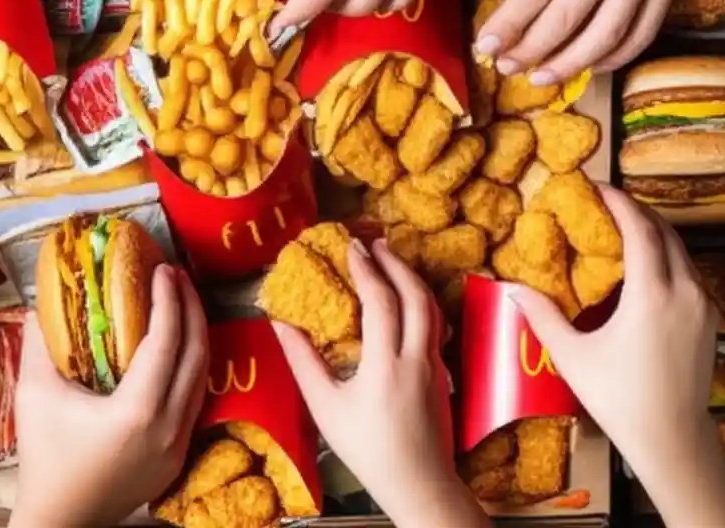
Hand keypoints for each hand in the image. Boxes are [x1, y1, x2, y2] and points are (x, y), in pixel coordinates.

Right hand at [10, 266, 207, 526]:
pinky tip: (177, 347)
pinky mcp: (178, 456)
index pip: (166, 341)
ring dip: (196, 336)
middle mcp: (169, 427)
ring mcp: (178, 445)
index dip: (169, 299)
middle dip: (191, 308)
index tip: (162, 268)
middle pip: (197, 355)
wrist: (61, 519)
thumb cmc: (44, 459)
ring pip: (202, 378)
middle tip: (177, 276)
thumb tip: (41, 304)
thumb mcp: (33, 395)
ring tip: (181, 302)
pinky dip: (190, 366)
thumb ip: (39, 344)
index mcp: (138, 411)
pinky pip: (195, 400)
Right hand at [274, 239, 487, 526]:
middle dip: (394, 263)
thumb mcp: (325, 408)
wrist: (418, 483)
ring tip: (392, 259)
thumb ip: (303, 363)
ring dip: (412, 278)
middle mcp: (416, 358)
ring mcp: (435, 364)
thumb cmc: (367, 450)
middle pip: (414, 296)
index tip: (352, 247)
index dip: (366, 270)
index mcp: (385, 366)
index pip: (381, 303)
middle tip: (375, 242)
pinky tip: (409, 297)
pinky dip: (422, 300)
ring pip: (431, 308)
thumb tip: (281, 325)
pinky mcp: (443, 373)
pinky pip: (436, 324)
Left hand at [475, 0, 724, 83]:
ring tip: (540, 78)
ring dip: (569, 65)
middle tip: (506, 68)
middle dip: (529, 52)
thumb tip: (525, 1)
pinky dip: (615, 57)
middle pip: (565, 21)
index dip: (507, 26)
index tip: (485, 47)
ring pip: (605, 37)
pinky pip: (643, 33)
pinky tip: (591, 65)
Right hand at [509, 186, 724, 526]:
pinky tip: (641, 267)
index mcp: (653, 294)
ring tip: (620, 228)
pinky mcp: (708, 319)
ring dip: (652, 233)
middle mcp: (685, 291)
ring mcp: (702, 305)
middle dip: (635, 211)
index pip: (640, 229)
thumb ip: (543, 316)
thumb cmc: (619, 397)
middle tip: (604, 202)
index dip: (618, 202)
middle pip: (664, 232)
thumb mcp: (572, 356)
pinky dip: (665, 256)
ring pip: (680, 251)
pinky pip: (687, 272)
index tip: (596, 187)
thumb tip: (511, 287)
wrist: (671, 437)